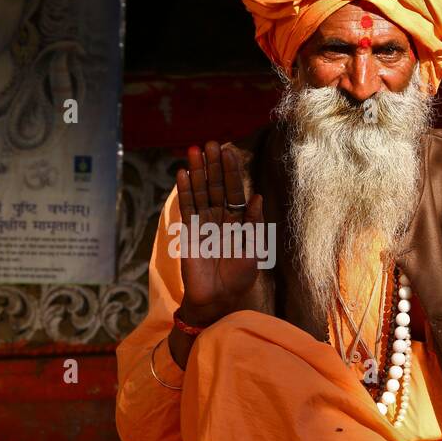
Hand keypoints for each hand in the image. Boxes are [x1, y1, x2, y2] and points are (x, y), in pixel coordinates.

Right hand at [174, 140, 263, 326]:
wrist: (217, 298)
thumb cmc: (239, 277)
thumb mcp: (253, 249)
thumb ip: (255, 223)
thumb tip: (258, 195)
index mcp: (239, 220)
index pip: (234, 189)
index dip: (232, 170)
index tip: (230, 149)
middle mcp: (220, 217)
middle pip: (215, 185)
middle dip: (213, 164)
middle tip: (210, 142)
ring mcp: (203, 222)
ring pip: (200, 191)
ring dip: (197, 171)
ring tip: (194, 150)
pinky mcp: (189, 231)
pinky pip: (187, 207)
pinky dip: (185, 190)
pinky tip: (183, 173)